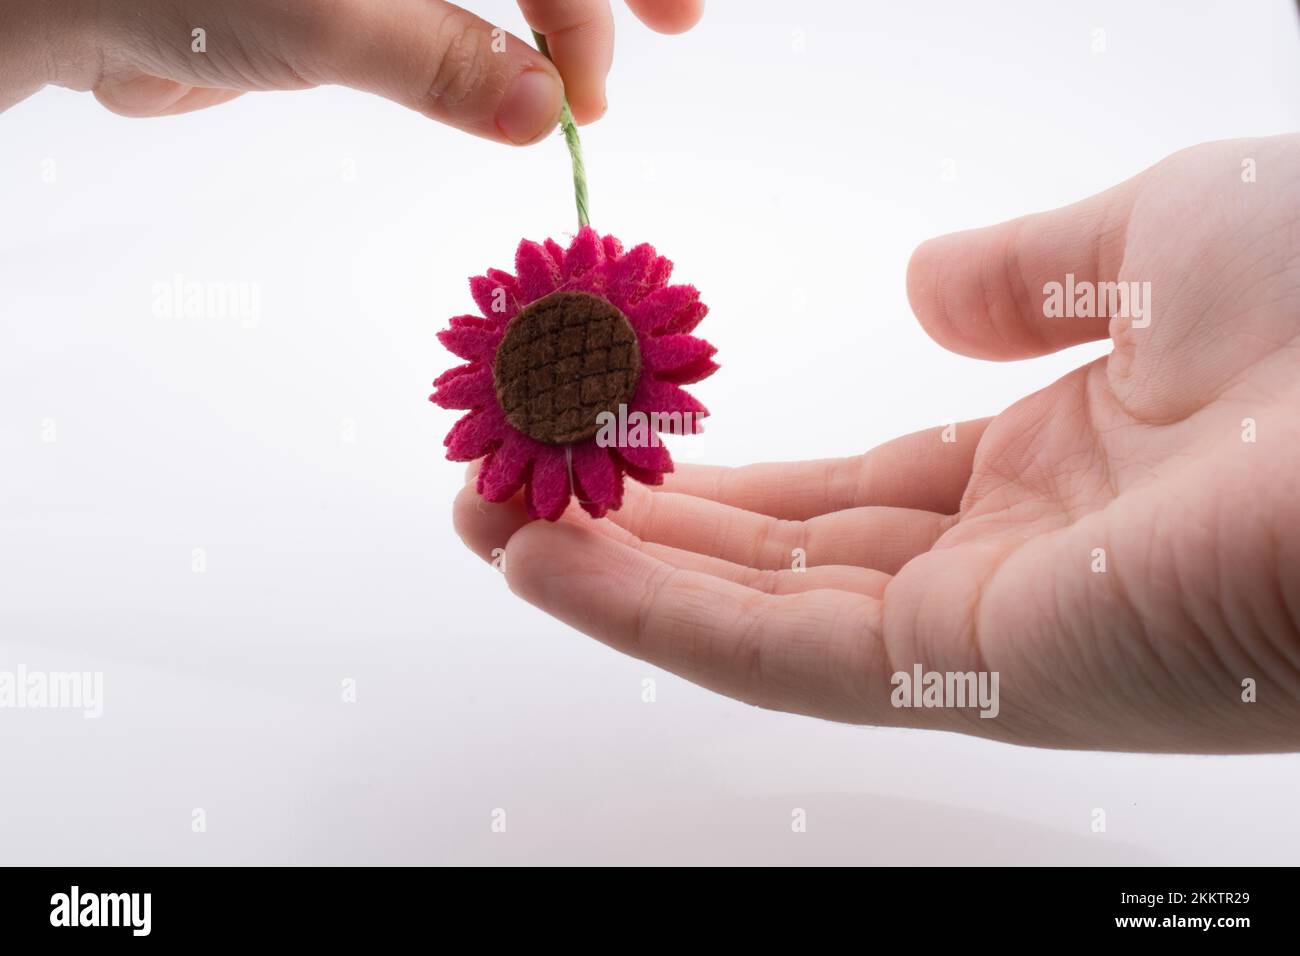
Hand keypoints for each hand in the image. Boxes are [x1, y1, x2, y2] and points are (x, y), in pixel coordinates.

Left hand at [0, 0, 701, 141]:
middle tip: (601, 93)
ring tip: (565, 107)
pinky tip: (515, 88)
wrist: (70, 5)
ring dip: (548, 35)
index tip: (668, 24)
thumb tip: (540, 112)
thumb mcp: (327, 19)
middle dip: (581, 5)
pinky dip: (501, 49)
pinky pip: (462, 12)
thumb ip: (443, 62)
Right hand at [454, 135, 1299, 752]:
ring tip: (486, 517)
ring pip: (758, 616)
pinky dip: (651, 614)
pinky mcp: (980, 675)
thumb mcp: (1159, 240)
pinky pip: (782, 658)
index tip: (619, 429)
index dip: (725, 464)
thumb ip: (1025, 271)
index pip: (848, 489)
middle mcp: (1009, 565)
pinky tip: (540, 563)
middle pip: (781, 559)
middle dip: (638, 522)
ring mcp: (989, 633)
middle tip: (507, 475)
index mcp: (1055, 471)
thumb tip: (923, 289)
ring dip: (612, 571)